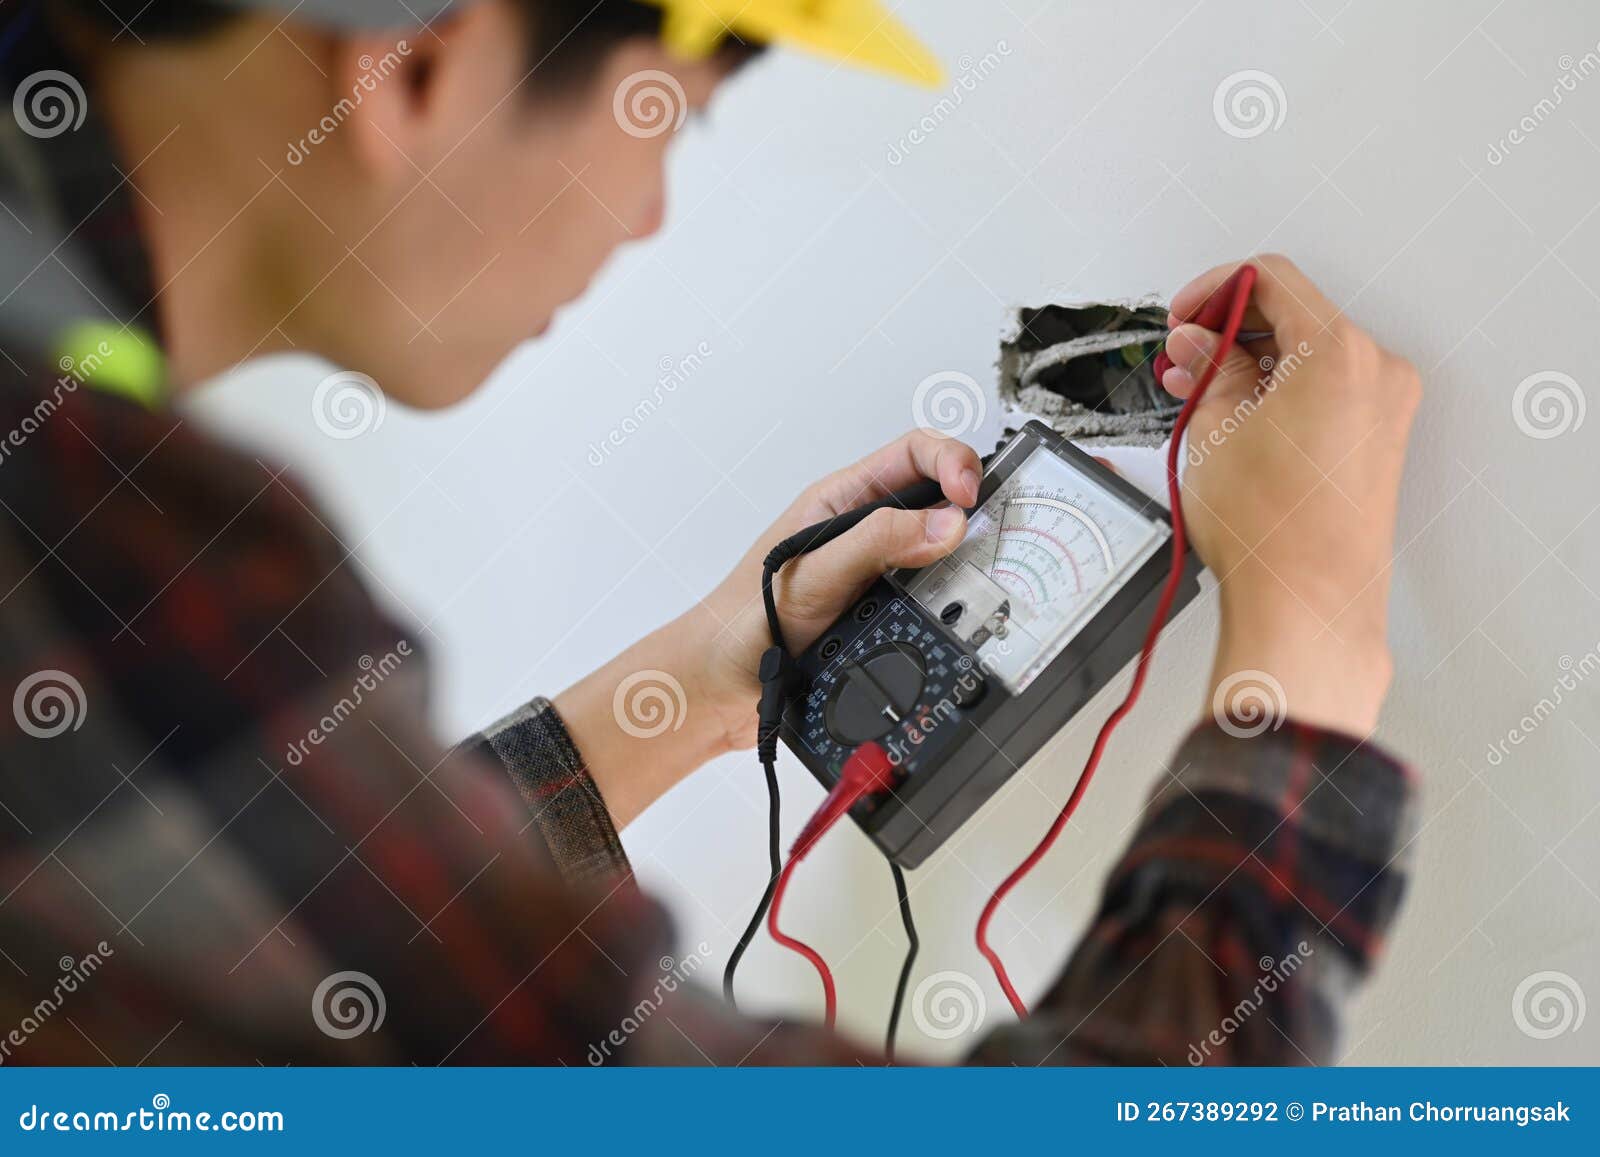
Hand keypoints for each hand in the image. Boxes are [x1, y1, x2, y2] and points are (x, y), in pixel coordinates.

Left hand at [555, 430, 978, 826]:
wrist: (722, 687)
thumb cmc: (745, 621)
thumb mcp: (818, 572)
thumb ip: (880, 540)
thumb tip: (947, 521)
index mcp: (841, 500)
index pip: (914, 453)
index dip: (952, 462)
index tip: (970, 496)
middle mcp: (861, 530)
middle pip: (935, 498)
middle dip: (969, 508)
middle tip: (990, 534)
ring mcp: (874, 572)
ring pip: (938, 549)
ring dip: (960, 557)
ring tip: (979, 571)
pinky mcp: (881, 612)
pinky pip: (929, 595)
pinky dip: (949, 600)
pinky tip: (956, 613)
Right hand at [1160, 255, 1420, 735]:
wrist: (1307, 603)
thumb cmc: (1270, 531)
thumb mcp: (1213, 429)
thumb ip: (1207, 367)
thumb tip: (1199, 345)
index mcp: (1338, 352)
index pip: (1270, 281)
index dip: (1214, 291)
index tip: (1185, 315)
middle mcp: (1375, 372)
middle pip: (1293, 316)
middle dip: (1229, 330)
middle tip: (1184, 356)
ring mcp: (1384, 407)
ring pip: (1307, 356)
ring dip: (1251, 363)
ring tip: (1199, 391)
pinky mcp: (1378, 439)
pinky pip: (1325, 390)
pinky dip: (1280, 391)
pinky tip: (1235, 414)